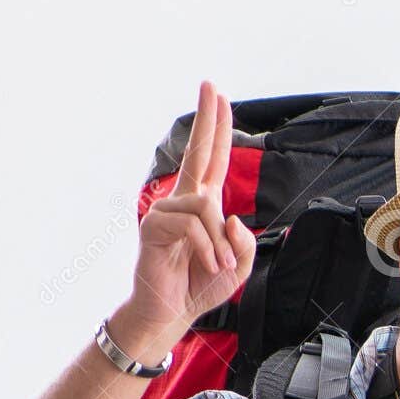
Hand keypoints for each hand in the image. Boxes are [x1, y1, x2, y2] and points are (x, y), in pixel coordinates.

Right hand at [117, 79, 256, 355]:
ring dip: (219, 242)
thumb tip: (234, 219)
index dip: (217, 128)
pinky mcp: (155, 226)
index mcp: (204, 205)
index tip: (217, 95)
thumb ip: (245, 243)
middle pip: (198, 152)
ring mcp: (167, 211)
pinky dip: (207, 248)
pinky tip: (206, 265)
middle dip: (207, 119)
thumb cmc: (201, 287)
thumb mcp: (238, 267)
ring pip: (206, 206)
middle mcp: (184, 201)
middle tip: (210, 85)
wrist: (173, 313)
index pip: (212, 160)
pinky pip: (192, 226)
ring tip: (217, 265)